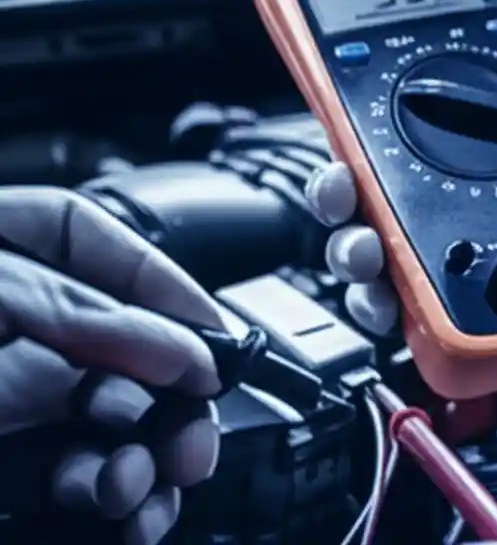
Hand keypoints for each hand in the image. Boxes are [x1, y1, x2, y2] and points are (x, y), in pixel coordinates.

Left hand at [0, 187, 224, 544]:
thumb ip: (89, 317)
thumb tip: (184, 350)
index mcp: (2, 246)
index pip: (105, 246)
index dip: (171, 292)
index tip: (219, 342)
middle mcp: (9, 314)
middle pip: (123, 345)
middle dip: (170, 399)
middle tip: (194, 439)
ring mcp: (0, 387)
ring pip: (104, 418)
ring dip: (144, 457)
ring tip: (145, 482)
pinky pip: (69, 471)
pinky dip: (104, 493)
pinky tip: (122, 506)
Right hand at [306, 30, 496, 441]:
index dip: (485, 33)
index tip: (427, 12)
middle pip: (442, 147)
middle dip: (375, 150)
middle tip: (344, 157)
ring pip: (418, 220)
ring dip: (367, 225)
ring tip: (354, 231)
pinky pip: (433, 291)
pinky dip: (392, 292)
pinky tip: (378, 290)